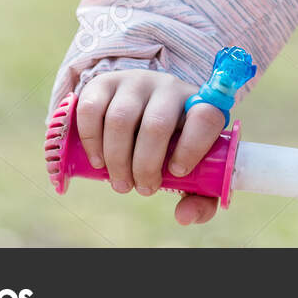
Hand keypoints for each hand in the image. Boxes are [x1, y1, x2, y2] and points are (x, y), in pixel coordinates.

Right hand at [72, 70, 230, 225]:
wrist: (142, 107)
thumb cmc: (172, 145)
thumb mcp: (192, 167)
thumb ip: (199, 197)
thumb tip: (184, 216)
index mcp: (199, 104)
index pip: (206, 116)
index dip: (193, 147)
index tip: (177, 172)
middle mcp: (169, 86)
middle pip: (156, 124)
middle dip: (145, 165)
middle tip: (141, 188)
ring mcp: (135, 81)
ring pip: (121, 119)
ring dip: (117, 159)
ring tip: (120, 181)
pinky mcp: (104, 82)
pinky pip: (91, 109)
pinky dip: (92, 141)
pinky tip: (98, 161)